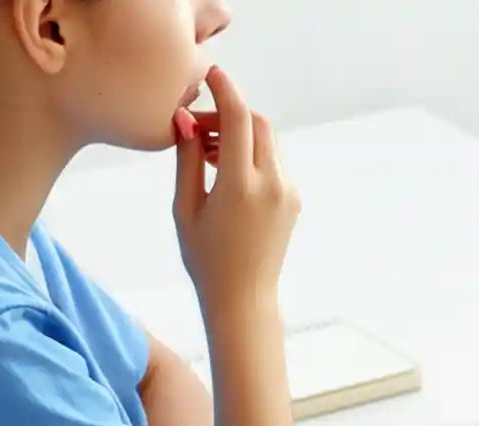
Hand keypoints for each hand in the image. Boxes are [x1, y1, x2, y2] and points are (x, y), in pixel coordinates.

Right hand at [172, 66, 299, 307]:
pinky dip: (252, 155)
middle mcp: (272, 183)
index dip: (224, 89)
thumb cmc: (205, 257)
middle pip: (258, 123)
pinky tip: (226, 173)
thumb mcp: (186, 207)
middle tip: (197, 128)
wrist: (244, 296)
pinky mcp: (294, 199)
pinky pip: (274, 162)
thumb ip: (187, 159)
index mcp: (241, 185)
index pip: (238, 118)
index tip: (210, 74)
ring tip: (206, 154)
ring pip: (267, 142)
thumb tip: (184, 119)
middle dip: (229, 114)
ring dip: (240, 136)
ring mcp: (288, 191)